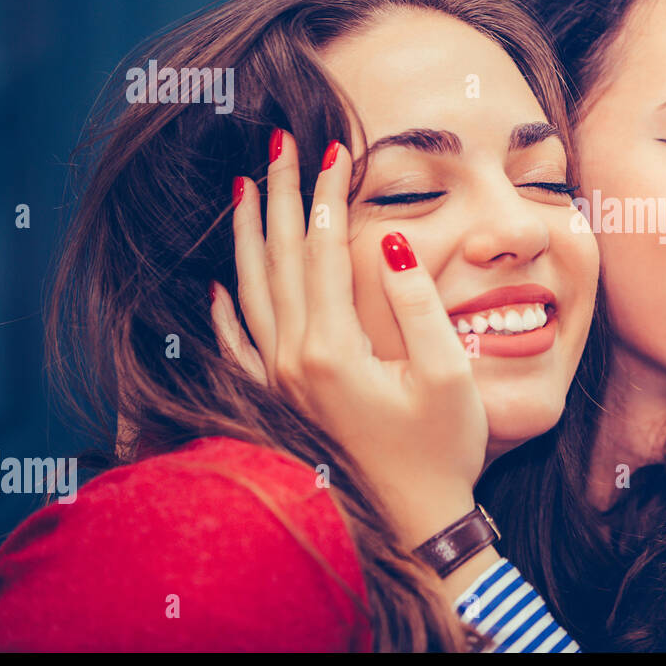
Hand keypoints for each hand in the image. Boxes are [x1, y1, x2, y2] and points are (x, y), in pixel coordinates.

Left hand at [211, 131, 486, 550]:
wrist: (414, 523)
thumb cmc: (441, 452)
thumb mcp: (447, 375)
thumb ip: (418, 305)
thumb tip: (388, 244)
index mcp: (333, 348)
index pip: (322, 249)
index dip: (326, 195)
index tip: (333, 147)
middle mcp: (293, 360)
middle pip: (278, 258)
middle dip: (278, 195)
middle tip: (278, 141)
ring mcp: (279, 383)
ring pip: (251, 292)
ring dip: (247, 237)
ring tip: (244, 188)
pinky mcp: (280, 403)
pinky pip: (238, 347)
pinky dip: (225, 312)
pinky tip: (218, 287)